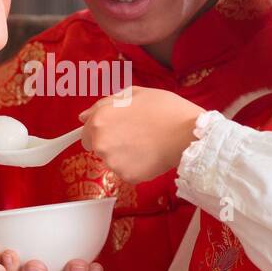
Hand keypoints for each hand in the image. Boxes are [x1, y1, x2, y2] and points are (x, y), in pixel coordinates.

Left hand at [78, 86, 203, 184]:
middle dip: (110, 143)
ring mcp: (113, 162)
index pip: (85, 134)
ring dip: (123, 155)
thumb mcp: (133, 94)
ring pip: (112, 161)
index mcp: (99, 120)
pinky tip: (150, 155)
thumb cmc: (165, 109)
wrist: (188, 133)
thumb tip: (83, 116)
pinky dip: (136, 166)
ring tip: (145, 143)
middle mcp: (101, 143)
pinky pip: (126, 172)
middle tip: (134, 135)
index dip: (101, 130)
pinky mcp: (127, 176)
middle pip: (97, 148)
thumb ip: (104, 104)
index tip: (116, 130)